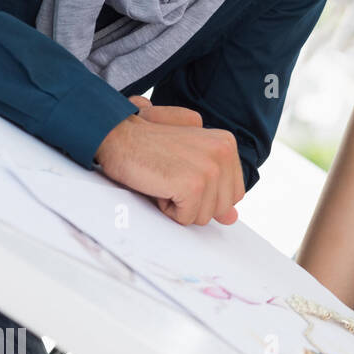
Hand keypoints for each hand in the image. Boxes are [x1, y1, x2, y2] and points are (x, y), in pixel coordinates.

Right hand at [95, 97, 244, 226]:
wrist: (118, 135)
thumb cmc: (149, 146)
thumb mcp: (190, 161)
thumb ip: (217, 187)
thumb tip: (231, 217)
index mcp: (227, 144)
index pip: (234, 193)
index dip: (206, 196)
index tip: (183, 176)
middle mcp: (223, 153)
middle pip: (222, 207)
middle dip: (194, 203)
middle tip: (171, 177)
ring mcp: (210, 169)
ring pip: (204, 216)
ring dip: (179, 206)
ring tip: (165, 179)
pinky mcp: (193, 185)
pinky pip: (186, 218)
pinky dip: (167, 209)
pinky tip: (158, 186)